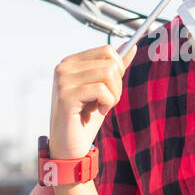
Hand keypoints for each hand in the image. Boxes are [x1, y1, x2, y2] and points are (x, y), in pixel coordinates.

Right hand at [48, 43, 135, 159]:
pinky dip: (107, 103)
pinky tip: (97, 112)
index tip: (110, 88)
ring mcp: (63, 80)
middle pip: (110, 61)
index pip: (107, 50)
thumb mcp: (104, 90)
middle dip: (117, 85)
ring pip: (108, 73)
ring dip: (113, 95)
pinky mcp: (65, 96)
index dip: (118, 70)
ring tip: (101, 107)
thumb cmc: (85, 120)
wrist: (70, 148)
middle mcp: (64, 67)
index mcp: (71, 62)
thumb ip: (115, 68)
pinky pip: (101, 90)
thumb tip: (132, 46)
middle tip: (106, 102)